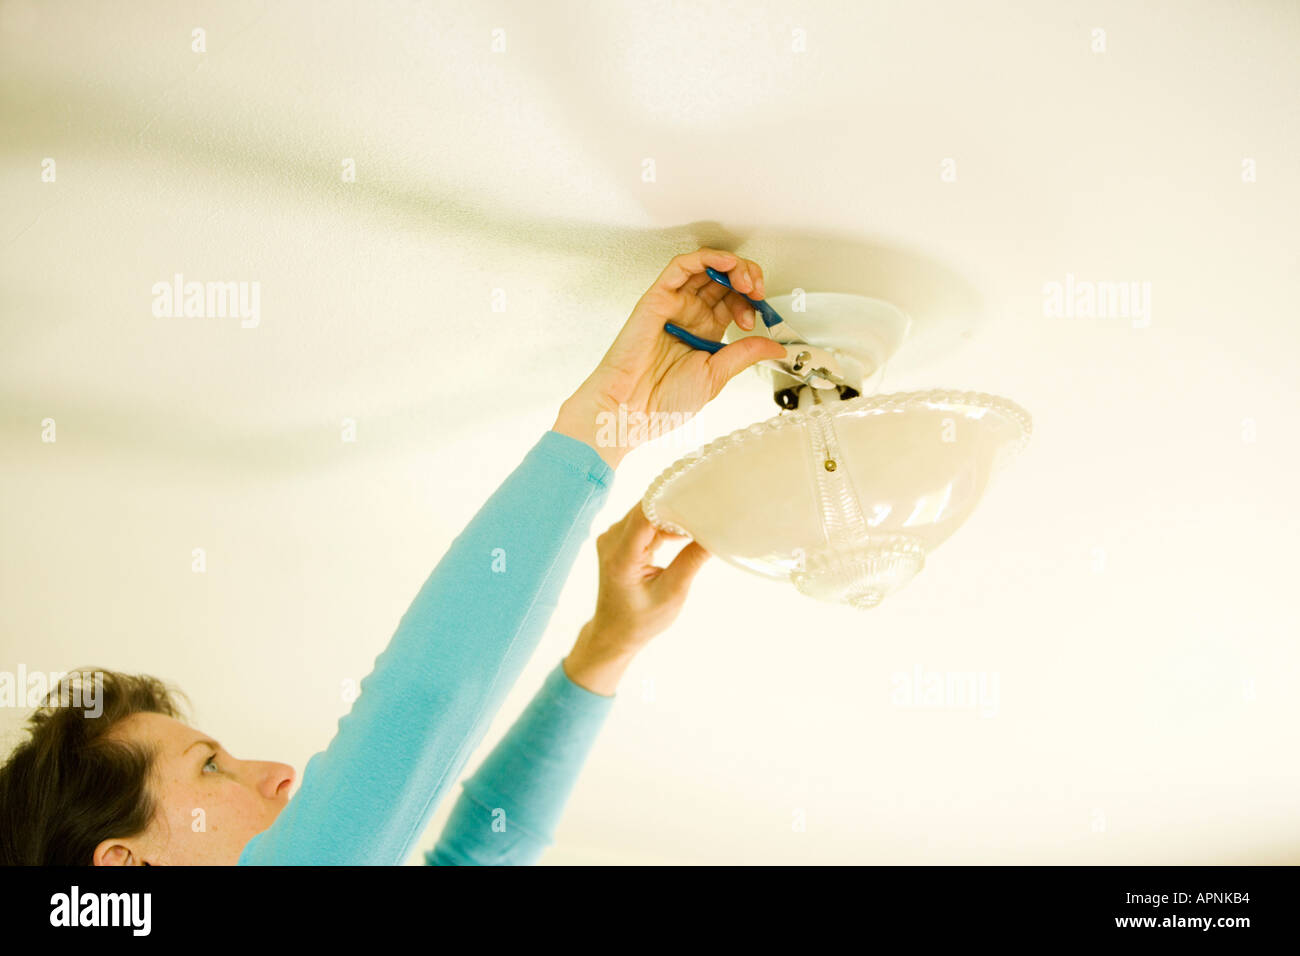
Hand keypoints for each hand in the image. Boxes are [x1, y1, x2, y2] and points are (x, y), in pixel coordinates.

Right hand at [553, 247, 787, 467]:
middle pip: (724, 281)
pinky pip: (681, 267)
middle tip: (758, 292)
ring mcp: (674, 304)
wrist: (631, 412)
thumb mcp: (716, 376)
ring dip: (732, 266)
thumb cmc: (663, 402)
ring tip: (747, 281)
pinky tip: (726, 264)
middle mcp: (690, 315)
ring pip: (706, 268)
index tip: (763, 316)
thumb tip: (775, 346)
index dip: (753, 302)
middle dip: (748, 280)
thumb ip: (745, 354)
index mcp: (705, 333)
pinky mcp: (658, 298)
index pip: (734, 301)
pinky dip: (706, 259)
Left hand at [563, 501, 710, 694]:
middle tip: (708, 509)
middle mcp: (611, 541)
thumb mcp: (672, 593)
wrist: (614, 631)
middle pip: (646, 508)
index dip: (673, 502)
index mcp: (621, 557)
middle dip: (677, 507)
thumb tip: (715, 534)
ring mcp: (612, 538)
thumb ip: (692, 561)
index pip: (646, 514)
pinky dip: (665, 525)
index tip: (701, 500)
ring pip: (647, 512)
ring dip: (673, 517)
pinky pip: (644, 522)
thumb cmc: (641, 619)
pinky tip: (685, 533)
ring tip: (701, 522)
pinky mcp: (619, 539)